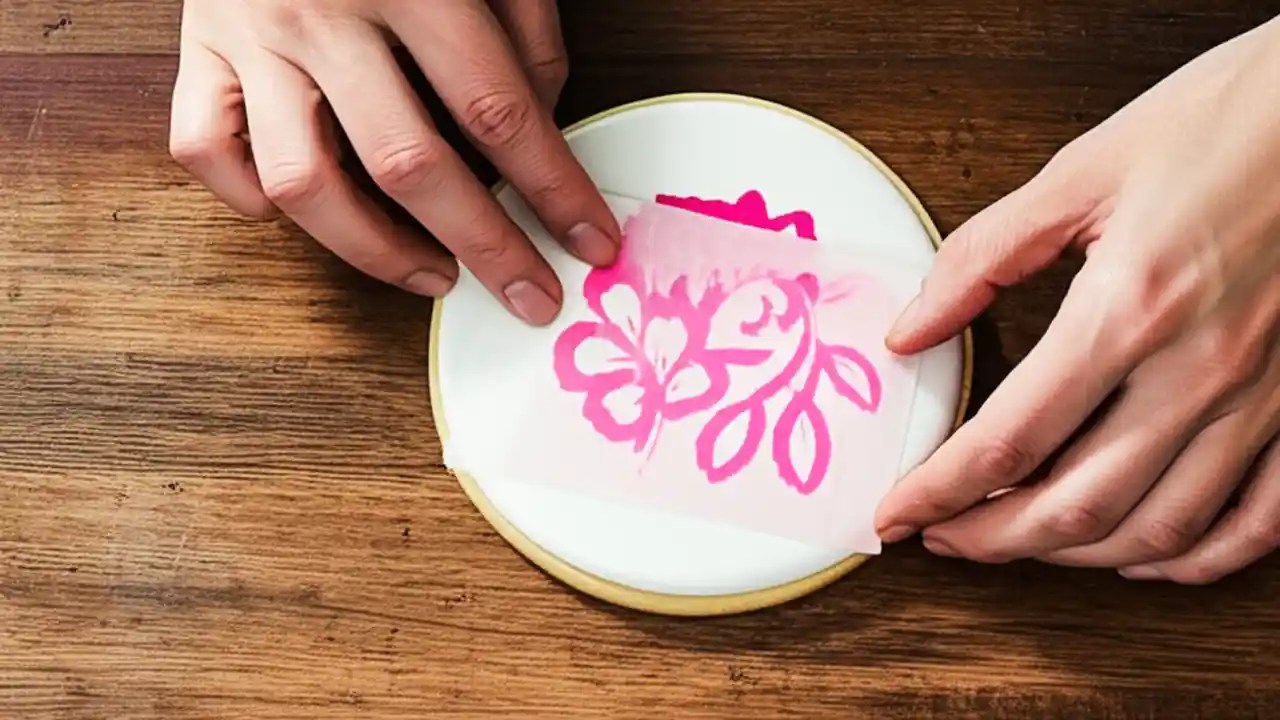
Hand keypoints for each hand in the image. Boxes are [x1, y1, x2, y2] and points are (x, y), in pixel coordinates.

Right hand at [168, 0, 619, 325]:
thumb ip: (524, 30)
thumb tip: (541, 131)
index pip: (498, 110)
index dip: (553, 189)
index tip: (589, 242)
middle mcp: (321, 13)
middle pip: (410, 165)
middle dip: (487, 247)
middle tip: (530, 294)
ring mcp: (249, 36)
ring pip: (303, 184)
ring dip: (378, 251)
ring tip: (435, 273)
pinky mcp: (197, 50)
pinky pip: (206, 151)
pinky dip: (253, 200)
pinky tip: (313, 212)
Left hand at [876, 16, 1279, 583]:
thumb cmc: (1225, 123)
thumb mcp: (1080, 172)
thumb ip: (980, 259)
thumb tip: (909, 330)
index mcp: (1128, 309)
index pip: (1007, 439)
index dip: (938, 490)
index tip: (896, 512)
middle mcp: (1196, 372)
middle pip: (1075, 506)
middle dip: (991, 539)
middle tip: (940, 537)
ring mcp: (1260, 398)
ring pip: (1157, 528)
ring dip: (1072, 555)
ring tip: (1015, 541)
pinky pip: (1255, 521)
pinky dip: (1191, 557)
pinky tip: (1140, 552)